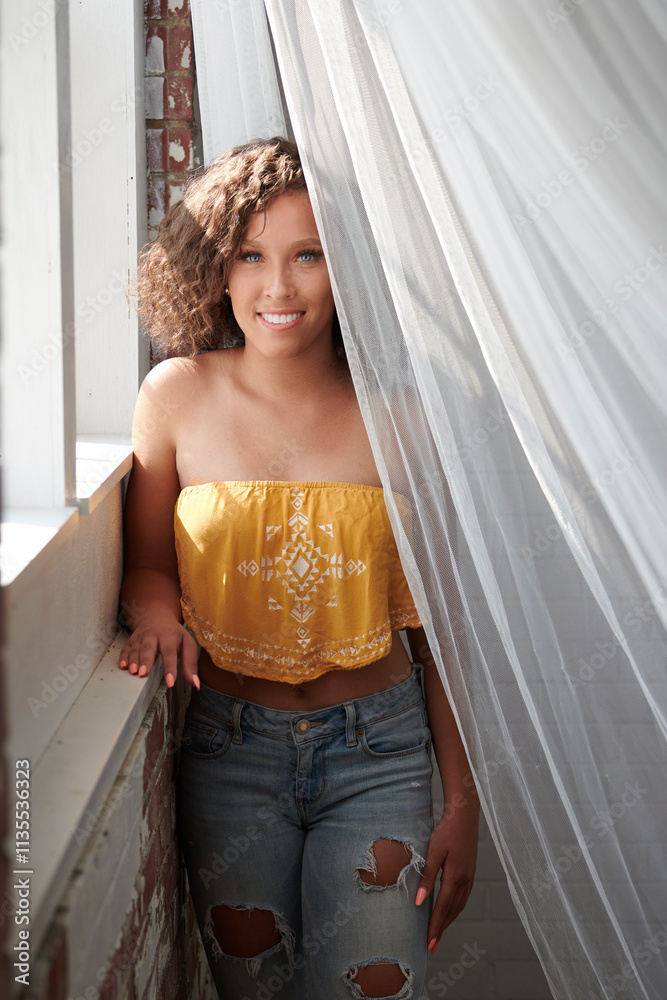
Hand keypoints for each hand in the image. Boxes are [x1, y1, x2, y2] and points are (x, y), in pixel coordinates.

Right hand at [118, 619, 199, 689]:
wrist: (157, 616)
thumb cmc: (174, 634)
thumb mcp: (187, 644)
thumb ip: (190, 664)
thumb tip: (196, 684)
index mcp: (170, 636)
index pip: (170, 652)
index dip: (170, 667)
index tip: (170, 682)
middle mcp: (154, 635)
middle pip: (149, 647)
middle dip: (146, 661)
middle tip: (143, 674)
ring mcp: (141, 637)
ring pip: (136, 648)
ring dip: (134, 660)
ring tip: (134, 672)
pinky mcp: (132, 640)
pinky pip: (126, 648)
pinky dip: (123, 657)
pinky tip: (123, 666)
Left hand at [415, 805, 478, 952]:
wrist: (465, 815)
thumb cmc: (446, 831)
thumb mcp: (434, 852)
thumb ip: (427, 877)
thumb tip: (418, 901)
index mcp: (455, 877)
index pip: (443, 908)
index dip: (435, 927)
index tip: (429, 943)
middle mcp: (465, 880)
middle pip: (452, 911)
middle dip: (442, 929)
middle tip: (432, 945)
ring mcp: (469, 877)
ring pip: (459, 905)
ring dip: (448, 920)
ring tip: (439, 932)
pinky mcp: (470, 872)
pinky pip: (463, 897)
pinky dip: (455, 908)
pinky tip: (450, 910)